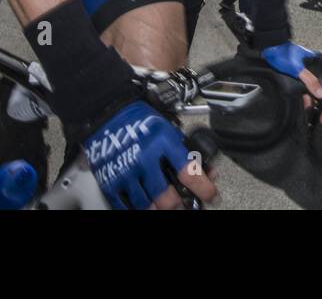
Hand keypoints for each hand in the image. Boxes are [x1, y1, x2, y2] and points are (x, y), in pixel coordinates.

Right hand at [82, 100, 216, 209]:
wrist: (109, 113)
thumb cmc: (141, 120)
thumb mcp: (169, 130)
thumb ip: (186, 151)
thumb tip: (207, 170)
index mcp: (163, 142)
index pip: (189, 172)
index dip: (205, 189)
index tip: (212, 196)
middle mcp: (146, 159)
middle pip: (168, 198)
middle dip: (181, 206)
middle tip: (186, 206)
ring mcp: (127, 172)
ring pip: (148, 206)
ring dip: (160, 209)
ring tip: (167, 206)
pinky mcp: (110, 180)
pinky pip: (125, 205)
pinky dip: (138, 208)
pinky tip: (146, 205)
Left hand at [260, 42, 321, 124]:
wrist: (270, 49)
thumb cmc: (284, 54)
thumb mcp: (297, 69)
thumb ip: (310, 81)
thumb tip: (321, 94)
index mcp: (319, 66)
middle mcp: (315, 71)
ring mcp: (307, 75)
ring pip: (314, 92)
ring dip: (314, 103)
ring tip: (312, 114)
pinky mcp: (298, 79)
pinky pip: (305, 91)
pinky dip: (306, 99)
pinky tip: (304, 106)